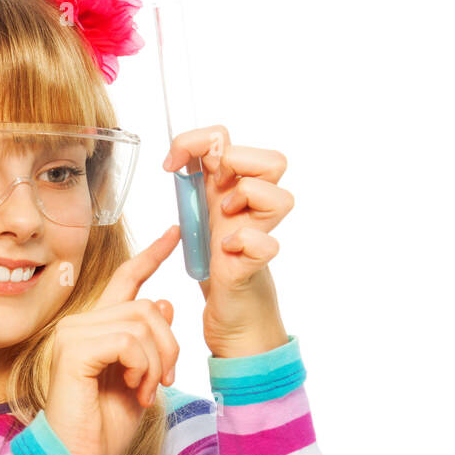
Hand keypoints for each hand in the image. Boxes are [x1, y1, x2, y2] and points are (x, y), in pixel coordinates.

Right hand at [44, 226, 180, 454]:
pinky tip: (133, 389)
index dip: (150, 255)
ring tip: (145, 390)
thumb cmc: (103, 429)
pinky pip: (126, 340)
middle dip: (168, 345)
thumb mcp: (139, 380)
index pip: (125, 281)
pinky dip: (140, 366)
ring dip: (155, 361)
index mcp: (96, 331)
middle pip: (145, 306)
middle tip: (163, 382)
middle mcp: (80, 326)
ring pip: (140, 322)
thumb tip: (164, 302)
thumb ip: (149, 343)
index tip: (173, 234)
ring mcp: (73, 336)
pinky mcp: (73, 351)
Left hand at [164, 125, 291, 357]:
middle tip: (214, 189)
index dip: (199, 140)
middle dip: (238, 165)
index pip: (229, 139)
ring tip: (223, 221)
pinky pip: (266, 245)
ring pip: (281, 198)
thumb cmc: (215, 266)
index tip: (172, 164)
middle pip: (275, 161)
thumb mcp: (199, 217)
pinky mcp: (255, 266)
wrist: (231, 315)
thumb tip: (182, 158)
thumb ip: (199, 185)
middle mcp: (251, 209)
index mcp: (231, 190)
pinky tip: (225, 253)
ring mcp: (258, 235)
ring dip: (247, 202)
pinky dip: (243, 244)